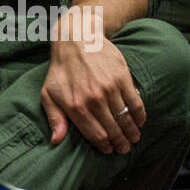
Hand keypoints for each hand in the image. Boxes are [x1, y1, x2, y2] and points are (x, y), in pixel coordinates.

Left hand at [41, 9, 144, 154]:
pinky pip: (135, 103)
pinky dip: (140, 116)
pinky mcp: (122, 78)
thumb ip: (54, 118)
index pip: (96, 135)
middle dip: (121, 143)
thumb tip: (56, 141)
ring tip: (134, 138)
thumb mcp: (48, 93)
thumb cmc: (61, 69)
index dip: (105, 146)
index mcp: (75, 105)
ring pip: (125, 119)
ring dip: (132, 132)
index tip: (110, 150)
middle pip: (113, 130)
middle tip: (125, 148)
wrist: (76, 39)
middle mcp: (93, 98)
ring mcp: (109, 88)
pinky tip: (140, 122)